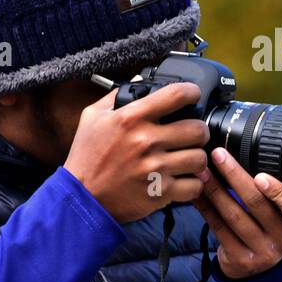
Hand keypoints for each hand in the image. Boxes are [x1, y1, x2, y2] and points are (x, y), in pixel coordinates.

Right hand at [64, 82, 210, 223]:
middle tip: (192, 135)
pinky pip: (194, 186)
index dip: (192, 92)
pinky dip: (192, 184)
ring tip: (187, 159)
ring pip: (200, 158)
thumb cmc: (86, 157)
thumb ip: (116, 96)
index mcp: (131, 118)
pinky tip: (183, 180)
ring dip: (197, 158)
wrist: (81, 199)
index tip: (193, 96)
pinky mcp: (160, 193)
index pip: (176, 95)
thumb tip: (141, 83)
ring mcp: (155, 169)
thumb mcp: (93, 117)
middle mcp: (146, 141)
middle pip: (197, 129)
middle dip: (199, 131)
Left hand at [194, 147, 281, 278]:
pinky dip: (206, 208)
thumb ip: (276, 188)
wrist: (262, 266)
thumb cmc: (272, 225)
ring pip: (233, 216)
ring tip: (202, 171)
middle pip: (256, 204)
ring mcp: (262, 253)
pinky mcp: (240, 260)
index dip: (277, 192)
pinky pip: (219, 229)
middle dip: (234, 175)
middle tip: (218, 155)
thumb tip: (246, 151)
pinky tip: (197, 194)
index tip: (259, 176)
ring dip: (215, 190)